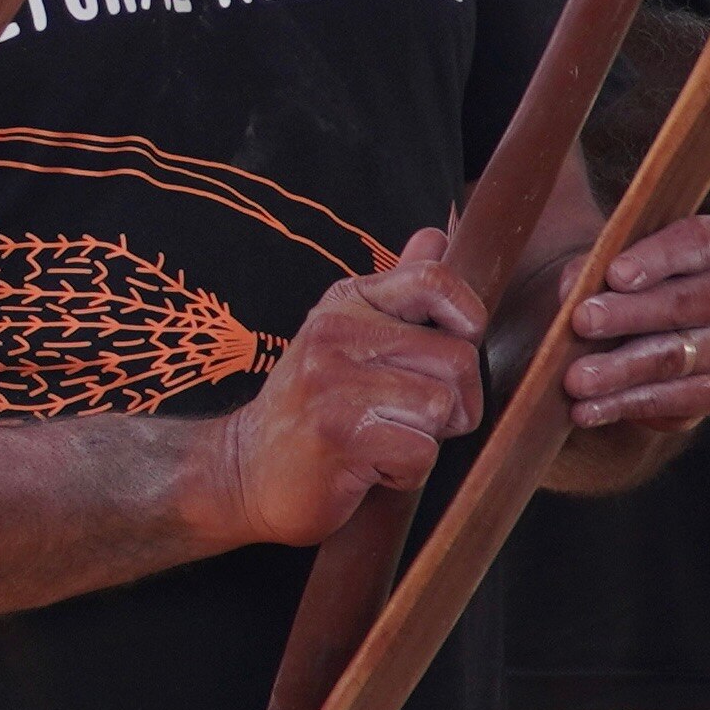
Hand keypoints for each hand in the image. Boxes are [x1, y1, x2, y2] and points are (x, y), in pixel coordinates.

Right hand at [199, 228, 489, 546]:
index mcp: (345, 303)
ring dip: (426, 440)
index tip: (454, 346)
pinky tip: (368, 468)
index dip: (468, 316)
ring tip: (382, 440)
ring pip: (443, 407)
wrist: (241, 471)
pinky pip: (421, 453)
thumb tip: (437, 235)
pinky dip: (405, 474)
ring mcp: (333, 380)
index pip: (434, 280)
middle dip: (453, 404)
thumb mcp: (347, 337)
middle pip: (458, 358)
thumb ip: (398, 290)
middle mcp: (336, 331)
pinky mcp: (338, 432)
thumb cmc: (308, 408)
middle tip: (405, 418)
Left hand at [549, 211, 709, 428]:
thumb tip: (573, 294)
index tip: (616, 274)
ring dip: (622, 372)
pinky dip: (626, 406)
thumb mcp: (618, 256)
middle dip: (627, 316)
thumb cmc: (631, 279)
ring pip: (676, 359)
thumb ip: (596, 266)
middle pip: (681, 305)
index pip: (696, 244)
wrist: (650, 319)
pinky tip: (589, 410)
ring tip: (577, 379)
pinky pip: (676, 403)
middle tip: (581, 322)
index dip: (656, 259)